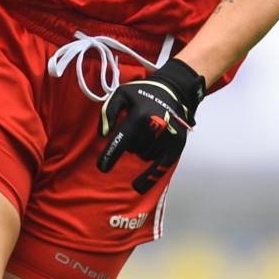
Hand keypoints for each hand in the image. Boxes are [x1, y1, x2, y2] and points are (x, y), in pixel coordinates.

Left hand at [96, 57, 204, 193]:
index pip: (120, 141)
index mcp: (139, 117)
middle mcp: (154, 129)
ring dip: (140, 150)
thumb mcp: (121, 94)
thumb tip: (103, 134)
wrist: (174, 91)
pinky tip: (138, 187)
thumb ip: (108, 111)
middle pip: (132, 149)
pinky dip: (149, 178)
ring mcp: (167, 139)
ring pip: (143, 156)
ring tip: (147, 133)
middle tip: (136, 128)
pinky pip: (160, 167)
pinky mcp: (176, 146)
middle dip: (129, 143)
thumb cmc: (144, 93)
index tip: (102, 167)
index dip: (109, 156)